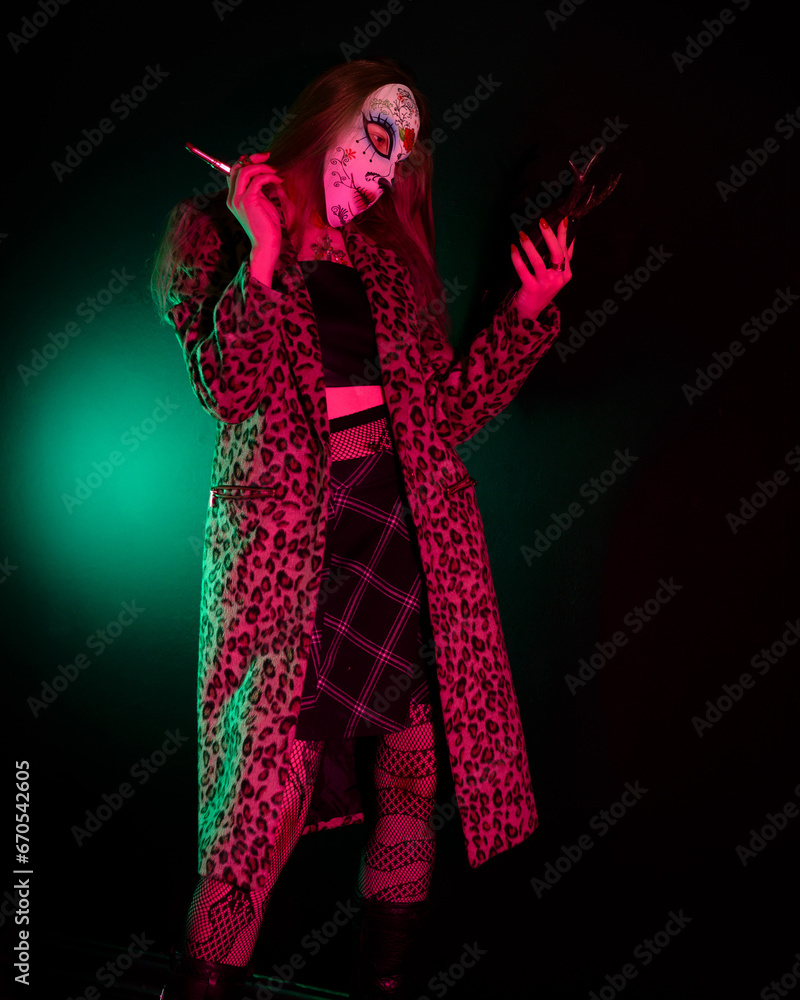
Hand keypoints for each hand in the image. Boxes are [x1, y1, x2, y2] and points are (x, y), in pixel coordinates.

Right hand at [226, 152, 283, 267]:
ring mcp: (238, 200)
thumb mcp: (260, 203)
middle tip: (268, 157)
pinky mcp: (248, 202)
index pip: (233, 172)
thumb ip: (256, 189)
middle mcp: (232, 198)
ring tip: (274, 171)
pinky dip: (268, 176)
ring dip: (261, 166)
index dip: (246, 161)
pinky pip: (257, 180)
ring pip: (244, 171)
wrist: (266, 244)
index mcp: (233, 198)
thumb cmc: (266, 226)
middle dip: (252, 158)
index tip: (261, 158)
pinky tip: (277, 180)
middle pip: (236, 167)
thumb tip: (261, 174)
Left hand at [510, 216, 574, 318]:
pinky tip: (513, 248)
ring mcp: (545, 284)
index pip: (566, 250)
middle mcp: (558, 278)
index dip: (565, 234)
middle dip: (550, 236)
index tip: (562, 218)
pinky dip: (517, 258)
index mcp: (566, 273)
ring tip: (522, 234)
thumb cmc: (542, 289)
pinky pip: (523, 271)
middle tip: (542, 222)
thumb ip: (561, 259)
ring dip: (530, 246)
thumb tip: (567, 236)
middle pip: (556, 253)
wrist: (530, 312)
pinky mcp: (532, 289)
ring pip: (539, 262)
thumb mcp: (556, 275)